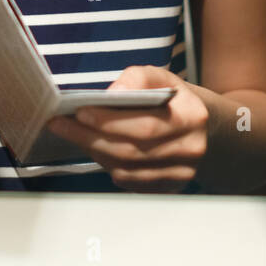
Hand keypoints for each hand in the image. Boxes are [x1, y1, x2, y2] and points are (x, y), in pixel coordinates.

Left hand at [47, 65, 208, 192]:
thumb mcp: (162, 77)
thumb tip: (112, 95)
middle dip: (91, 137)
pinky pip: (130, 182)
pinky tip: (93, 149)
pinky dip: (107, 166)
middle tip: (61, 125)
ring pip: (127, 169)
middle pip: (131, 150)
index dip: (109, 121)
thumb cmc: (174, 100)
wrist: (204, 129)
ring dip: (95, 152)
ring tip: (72, 135)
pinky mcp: (169, 188)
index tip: (80, 112)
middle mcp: (190, 150)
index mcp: (192, 117)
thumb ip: (137, 78)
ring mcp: (181, 174)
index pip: (144, 124)